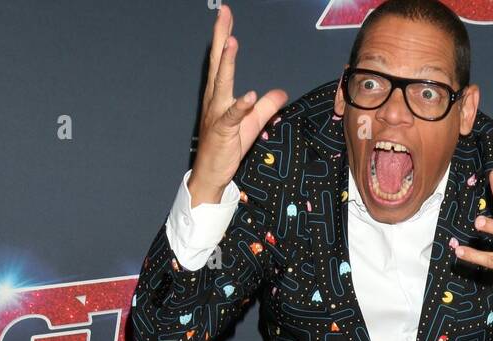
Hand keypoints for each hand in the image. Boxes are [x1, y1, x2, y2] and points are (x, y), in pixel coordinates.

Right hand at [190, 4, 287, 202]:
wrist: (211, 173)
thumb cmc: (227, 147)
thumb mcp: (253, 122)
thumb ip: (266, 105)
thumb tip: (281, 92)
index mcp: (220, 95)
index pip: (222, 61)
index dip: (225, 37)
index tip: (226, 16)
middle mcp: (215, 99)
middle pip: (218, 63)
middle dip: (222, 38)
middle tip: (224, 15)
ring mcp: (217, 114)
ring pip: (222, 84)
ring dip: (227, 63)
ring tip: (231, 43)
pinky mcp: (223, 131)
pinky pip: (232, 116)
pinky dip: (240, 105)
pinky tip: (248, 94)